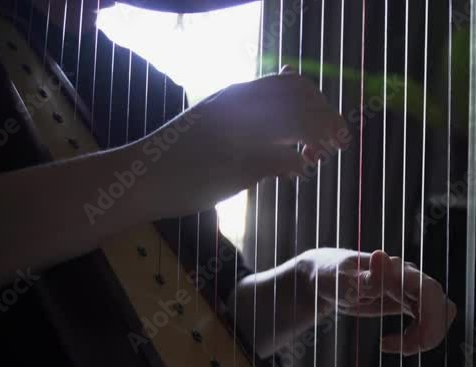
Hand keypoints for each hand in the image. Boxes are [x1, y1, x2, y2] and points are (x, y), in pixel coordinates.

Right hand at [143, 72, 347, 218]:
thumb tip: (287, 80)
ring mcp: (241, 135)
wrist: (141, 176)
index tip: (323, 121)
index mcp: (235, 95)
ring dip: (318, 140)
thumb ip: (249, 106)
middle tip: (334, 144)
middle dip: (327, 120)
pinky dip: (299, 165)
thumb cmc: (179, 153)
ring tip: (317, 157)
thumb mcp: (215, 119)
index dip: (317, 101)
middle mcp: (240, 109)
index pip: (293, 83)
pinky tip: (297, 174)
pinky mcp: (239, 165)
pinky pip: (285, 158)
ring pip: (299, 124)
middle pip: (303, 102)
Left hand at [303, 248, 456, 354]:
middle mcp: (411, 278)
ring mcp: (412, 289)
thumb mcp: (345, 282)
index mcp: (399, 272)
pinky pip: (428, 319)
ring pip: (439, 315)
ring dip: (424, 337)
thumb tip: (382, 256)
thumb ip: (369, 276)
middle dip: (428, 334)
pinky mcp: (409, 300)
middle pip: (442, 307)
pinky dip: (418, 336)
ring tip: (391, 345)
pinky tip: (393, 342)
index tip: (406, 343)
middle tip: (394, 348)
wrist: (327, 276)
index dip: (430, 320)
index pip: (432, 292)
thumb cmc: (333, 276)